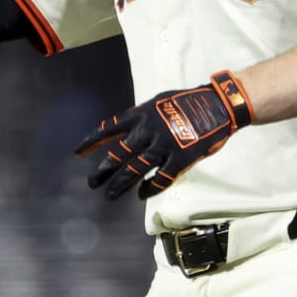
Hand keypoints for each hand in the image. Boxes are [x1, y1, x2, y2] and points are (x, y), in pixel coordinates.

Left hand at [75, 71, 253, 199]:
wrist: (218, 105)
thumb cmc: (189, 101)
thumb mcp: (159, 101)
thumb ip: (143, 116)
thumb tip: (127, 129)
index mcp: (141, 114)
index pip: (109, 129)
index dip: (92, 141)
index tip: (78, 152)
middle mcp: (148, 130)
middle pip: (119, 154)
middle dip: (103, 171)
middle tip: (91, 183)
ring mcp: (164, 145)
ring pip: (136, 169)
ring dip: (121, 184)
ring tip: (110, 194)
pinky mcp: (180, 158)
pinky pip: (161, 178)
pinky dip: (149, 187)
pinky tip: (141, 195)